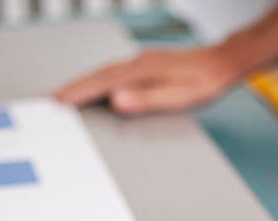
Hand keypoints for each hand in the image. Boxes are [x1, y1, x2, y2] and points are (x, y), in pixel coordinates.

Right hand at [54, 46, 241, 113]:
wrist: (224, 62)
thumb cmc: (207, 80)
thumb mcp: (180, 95)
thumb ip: (147, 99)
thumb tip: (118, 100)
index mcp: (143, 69)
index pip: (104, 81)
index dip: (80, 91)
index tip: (60, 101)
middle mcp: (139, 62)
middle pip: (98, 74)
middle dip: (74, 87)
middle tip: (53, 100)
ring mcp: (142, 61)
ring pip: (105, 72)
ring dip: (85, 83)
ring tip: (67, 95)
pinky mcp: (147, 64)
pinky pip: (115, 72)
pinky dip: (99, 80)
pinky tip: (97, 87)